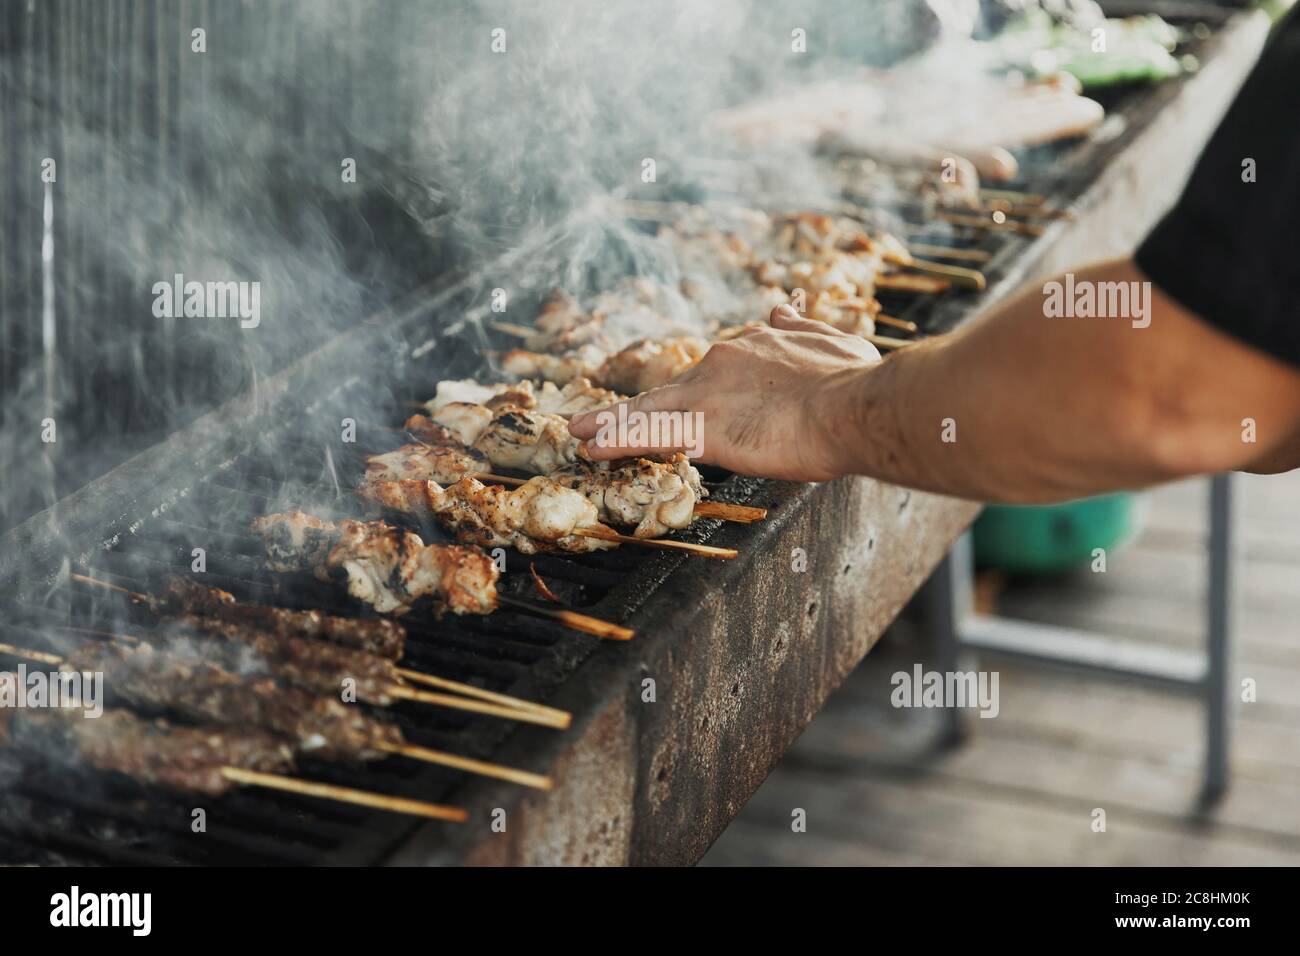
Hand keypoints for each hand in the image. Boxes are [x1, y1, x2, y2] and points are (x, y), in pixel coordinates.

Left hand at [568, 305, 881, 481]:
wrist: (853, 405)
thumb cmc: (852, 380)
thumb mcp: (831, 340)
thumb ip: (802, 327)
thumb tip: (786, 305)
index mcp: (753, 345)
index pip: (713, 370)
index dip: (692, 389)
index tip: (680, 400)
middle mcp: (721, 364)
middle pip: (668, 388)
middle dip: (630, 404)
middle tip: (594, 415)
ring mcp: (707, 397)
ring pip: (646, 409)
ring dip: (608, 420)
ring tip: (578, 430)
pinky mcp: (703, 430)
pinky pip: (647, 435)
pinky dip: (615, 439)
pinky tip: (590, 445)